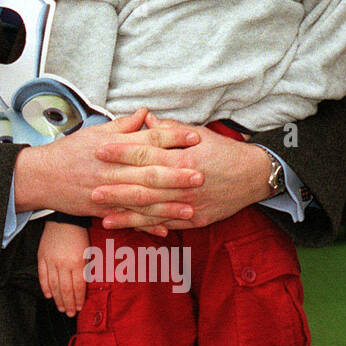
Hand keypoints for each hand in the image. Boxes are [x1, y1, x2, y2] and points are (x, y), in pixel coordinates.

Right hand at [15, 108, 202, 222]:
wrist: (40, 176)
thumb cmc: (68, 152)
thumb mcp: (94, 132)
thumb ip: (122, 126)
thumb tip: (144, 113)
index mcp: (113, 146)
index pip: (148, 139)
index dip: (173, 137)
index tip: (195, 137)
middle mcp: (112, 169)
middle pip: (149, 171)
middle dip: (177, 173)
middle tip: (201, 174)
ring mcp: (107, 191)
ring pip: (142, 199)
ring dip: (168, 204)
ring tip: (191, 206)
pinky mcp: (102, 210)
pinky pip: (128, 219)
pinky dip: (147, 226)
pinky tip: (166, 230)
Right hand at [38, 222, 89, 316]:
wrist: (63, 219)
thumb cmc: (79, 235)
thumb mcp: (88, 252)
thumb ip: (86, 269)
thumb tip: (85, 286)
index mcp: (78, 262)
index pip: (78, 287)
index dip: (78, 299)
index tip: (79, 308)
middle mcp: (63, 263)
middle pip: (65, 289)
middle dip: (68, 304)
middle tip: (69, 314)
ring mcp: (51, 261)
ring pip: (53, 285)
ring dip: (57, 299)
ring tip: (60, 308)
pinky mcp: (42, 257)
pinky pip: (42, 275)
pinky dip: (45, 287)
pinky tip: (49, 295)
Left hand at [96, 112, 270, 232]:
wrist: (254, 176)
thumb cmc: (223, 151)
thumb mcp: (198, 133)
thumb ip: (168, 129)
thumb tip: (144, 119)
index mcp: (182, 158)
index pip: (146, 153)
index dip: (121, 151)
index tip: (100, 150)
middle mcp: (184, 183)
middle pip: (144, 185)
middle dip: (116, 188)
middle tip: (91, 188)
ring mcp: (190, 204)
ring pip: (153, 209)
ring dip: (126, 213)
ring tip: (102, 213)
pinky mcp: (195, 220)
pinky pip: (166, 223)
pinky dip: (146, 226)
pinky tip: (128, 226)